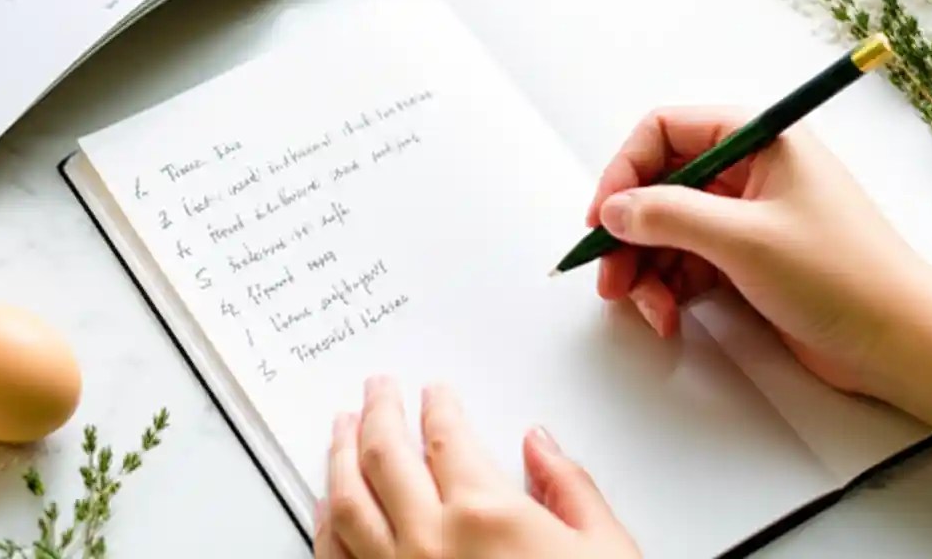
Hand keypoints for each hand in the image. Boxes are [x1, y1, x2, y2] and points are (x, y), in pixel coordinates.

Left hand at [314, 376, 638, 558]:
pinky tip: (326, 505)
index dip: (437, 406)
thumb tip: (540, 444)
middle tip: (376, 388)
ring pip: (345, 499)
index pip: (447, 435)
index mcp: (485, 514)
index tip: (433, 393)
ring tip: (341, 428)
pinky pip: (332, 555)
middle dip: (379, 411)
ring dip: (339, 454)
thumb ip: (570, 489)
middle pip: (386, 453)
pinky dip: (324, 521)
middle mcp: (428, 540)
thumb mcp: (607, 550)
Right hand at [585, 106, 931, 398]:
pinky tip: (669, 315)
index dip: (626, 170)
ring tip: (645, 307)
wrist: (900, 344)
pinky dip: (667, 289)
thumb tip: (615, 210)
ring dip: (644, 269)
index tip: (604, 216)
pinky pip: (684, 264)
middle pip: (659, 187)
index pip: (665, 131)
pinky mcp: (745, 261)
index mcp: (759, 141)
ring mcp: (746, 218)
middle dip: (629, 232)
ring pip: (666, 231)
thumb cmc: (846, 278)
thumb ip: (670, 216)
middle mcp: (749, 172)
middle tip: (609, 274)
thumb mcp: (745, 239)